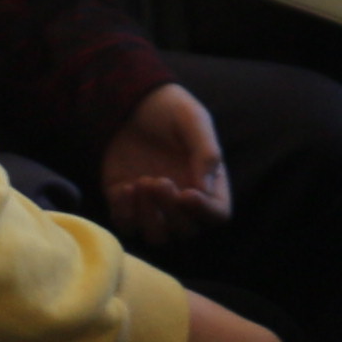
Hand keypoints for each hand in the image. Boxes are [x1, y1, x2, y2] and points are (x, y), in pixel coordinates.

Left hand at [98, 83, 232, 238]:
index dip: (204, 211)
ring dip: (148, 217)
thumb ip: (205, 150)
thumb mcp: (193, 120)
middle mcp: (184, 202)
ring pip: (157, 237)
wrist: (132, 104)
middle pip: (187, 231)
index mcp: (209, 184)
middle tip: (158, 180)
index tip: (186, 193)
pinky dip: (124, 213)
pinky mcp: (126, 204)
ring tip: (139, 183)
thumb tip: (206, 187)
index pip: (217, 215)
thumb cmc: (171, 110)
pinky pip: (126, 226)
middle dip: (171, 211)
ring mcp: (154, 206)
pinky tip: (124, 187)